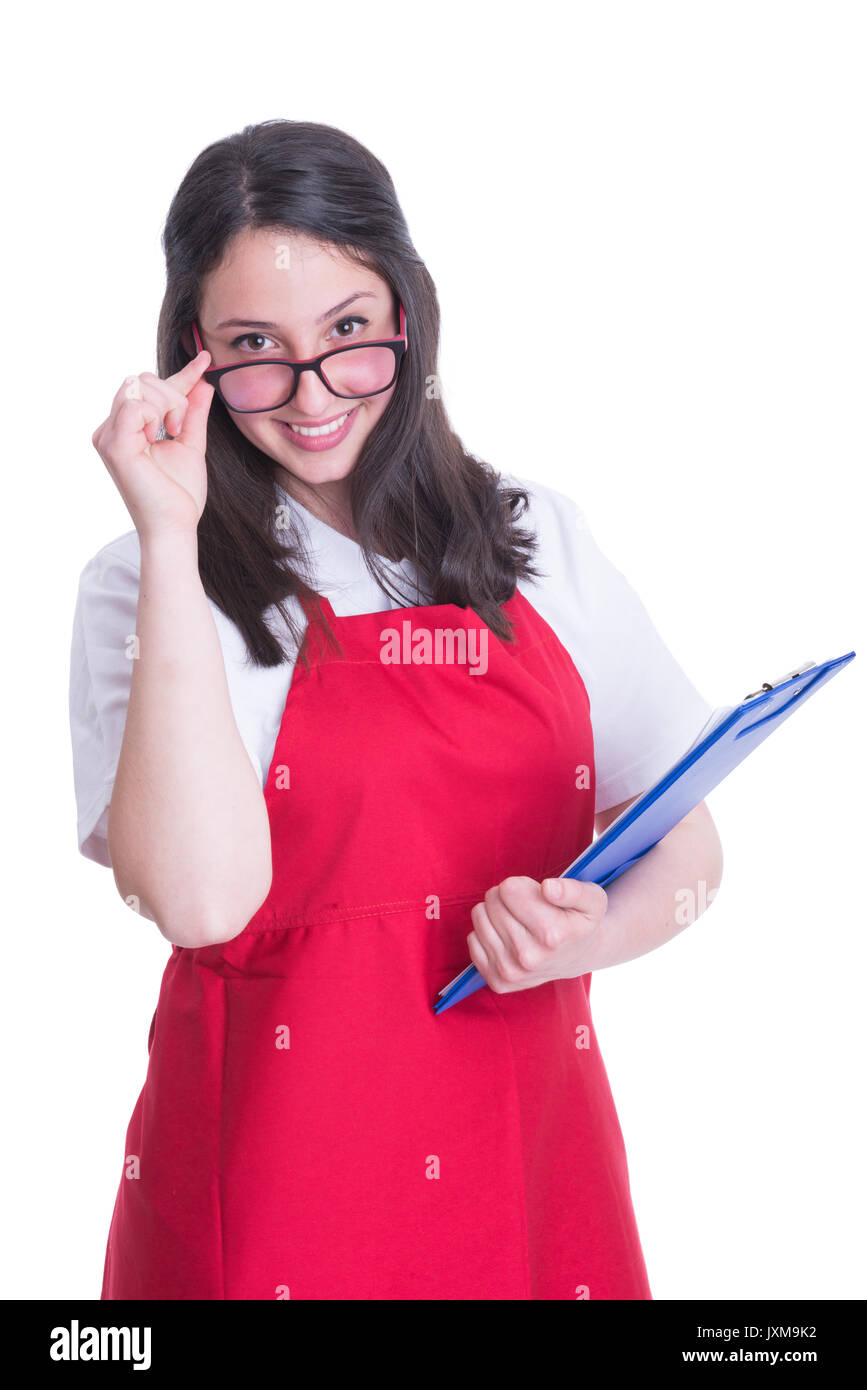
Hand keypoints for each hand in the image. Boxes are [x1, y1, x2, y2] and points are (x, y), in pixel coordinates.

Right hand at [91, 351, 214, 538]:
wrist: (176, 526)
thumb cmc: (179, 495)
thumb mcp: (191, 444)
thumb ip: (194, 413)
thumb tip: (203, 383)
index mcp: (126, 429)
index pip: (151, 389)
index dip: (181, 375)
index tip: (204, 360)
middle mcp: (111, 429)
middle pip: (141, 379)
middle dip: (173, 396)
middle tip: (180, 428)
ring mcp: (108, 436)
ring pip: (138, 386)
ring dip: (167, 405)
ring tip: (173, 433)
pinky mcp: (113, 445)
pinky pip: (134, 404)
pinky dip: (155, 414)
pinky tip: (160, 435)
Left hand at [466, 875, 608, 992]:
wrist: (578, 958)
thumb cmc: (580, 922)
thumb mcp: (592, 900)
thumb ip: (573, 890)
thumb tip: (548, 888)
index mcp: (553, 935)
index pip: (509, 888)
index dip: (522, 885)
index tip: (537, 894)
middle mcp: (529, 958)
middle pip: (492, 901)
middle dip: (508, 896)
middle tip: (527, 908)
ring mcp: (511, 972)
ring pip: (479, 916)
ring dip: (495, 912)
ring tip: (518, 920)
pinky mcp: (497, 982)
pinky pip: (472, 939)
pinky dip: (487, 932)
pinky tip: (508, 937)